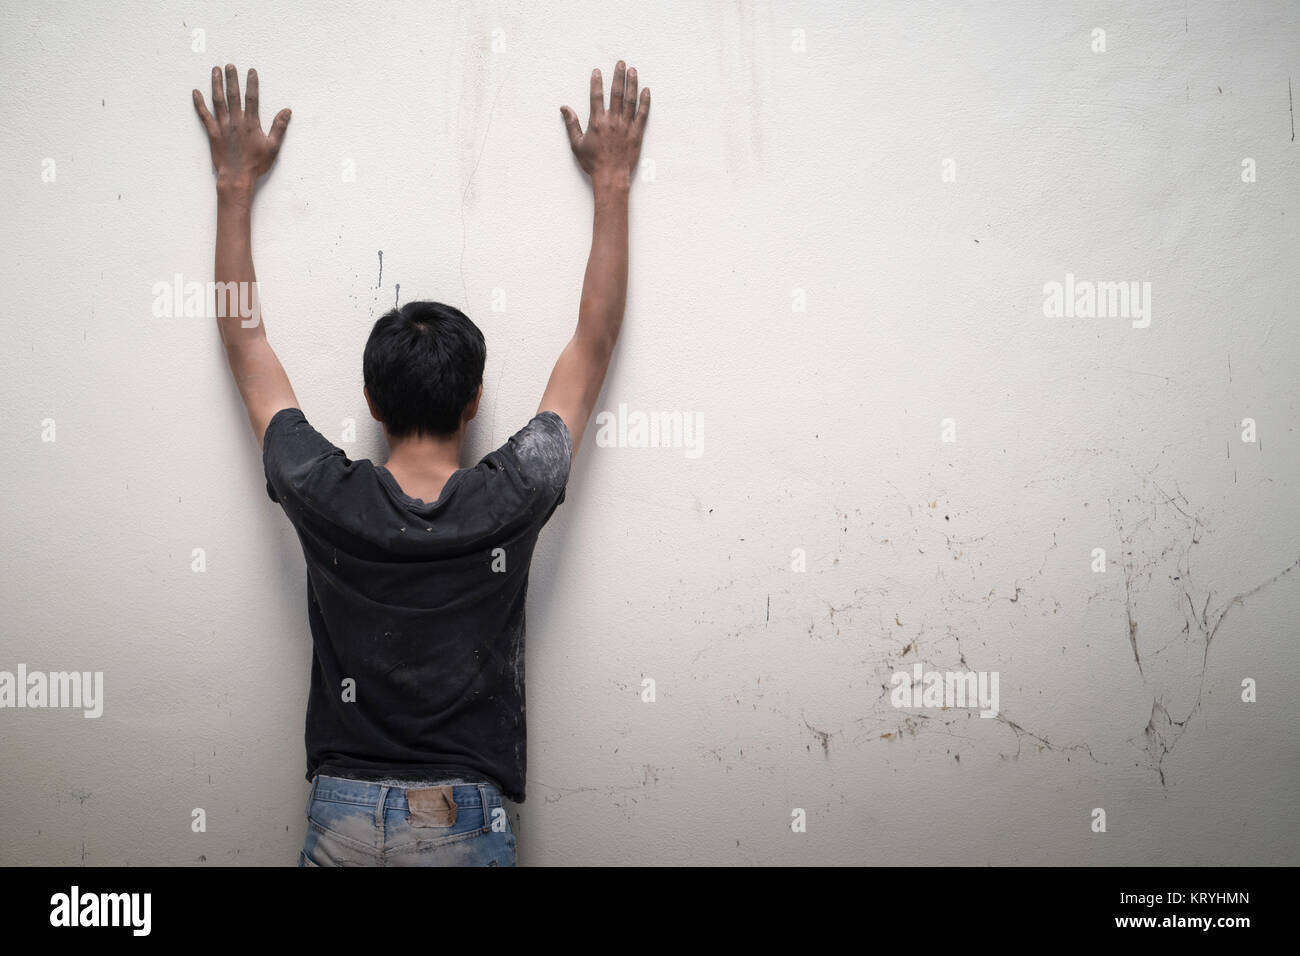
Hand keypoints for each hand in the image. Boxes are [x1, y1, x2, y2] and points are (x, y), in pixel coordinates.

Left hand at [193, 64, 290, 190]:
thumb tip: (287, 111)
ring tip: (215, 71)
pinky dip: (199, 103)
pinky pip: (204, 115)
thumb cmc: (256, 164)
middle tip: (230, 65)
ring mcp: (223, 126)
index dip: (252, 83)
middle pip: (233, 95)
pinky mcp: (213, 133)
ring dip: (216, 84)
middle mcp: (236, 121)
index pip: (252, 98)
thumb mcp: (273, 147)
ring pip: (218, 101)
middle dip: (232, 79)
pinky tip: (195, 92)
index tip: (251, 71)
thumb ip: (279, 127)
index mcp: (251, 123)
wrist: (237, 177)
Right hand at [561, 61, 648, 188]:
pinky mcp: (637, 133)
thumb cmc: (593, 162)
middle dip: (618, 76)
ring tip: (633, 70)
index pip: (596, 96)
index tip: (597, 71)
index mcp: (597, 122)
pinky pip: (643, 114)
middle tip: (621, 63)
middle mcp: (613, 121)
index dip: (597, 82)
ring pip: (631, 100)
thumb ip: (571, 124)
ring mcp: (626, 126)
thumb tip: (564, 108)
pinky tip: (646, 90)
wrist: (611, 176)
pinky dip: (645, 102)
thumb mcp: (576, 144)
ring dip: (632, 84)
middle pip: (616, 93)